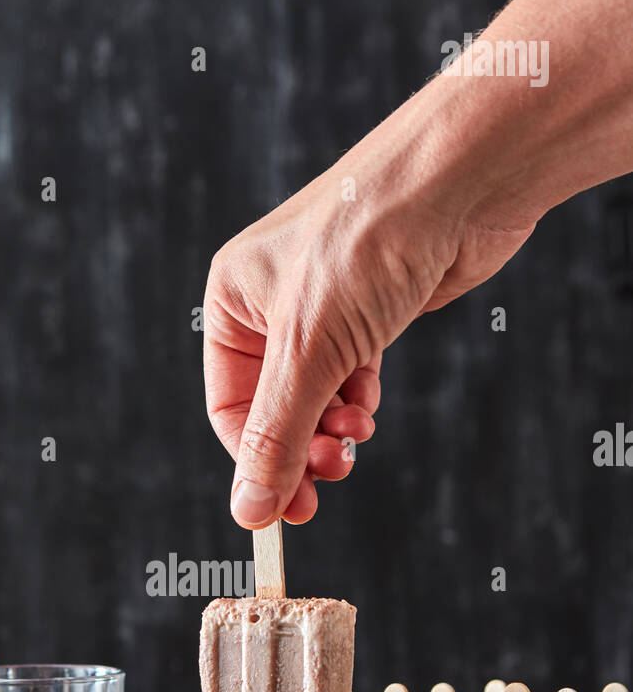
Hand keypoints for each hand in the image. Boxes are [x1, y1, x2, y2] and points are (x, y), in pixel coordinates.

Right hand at [204, 94, 535, 527]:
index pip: (229, 407)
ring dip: (334, 427)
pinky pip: (351, 375)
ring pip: (316, 394)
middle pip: (274, 406)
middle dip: (301, 447)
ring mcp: (324, 306)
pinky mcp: (371, 310)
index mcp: (233, 299)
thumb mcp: (309, 352)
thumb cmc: (370, 240)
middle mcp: (271, 302)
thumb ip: (277, 437)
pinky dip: (359, 398)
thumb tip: (249, 510)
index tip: (288, 509)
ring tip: (357, 434)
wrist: (462, 181)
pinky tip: (371, 401)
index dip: (257, 462)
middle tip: (331, 477)